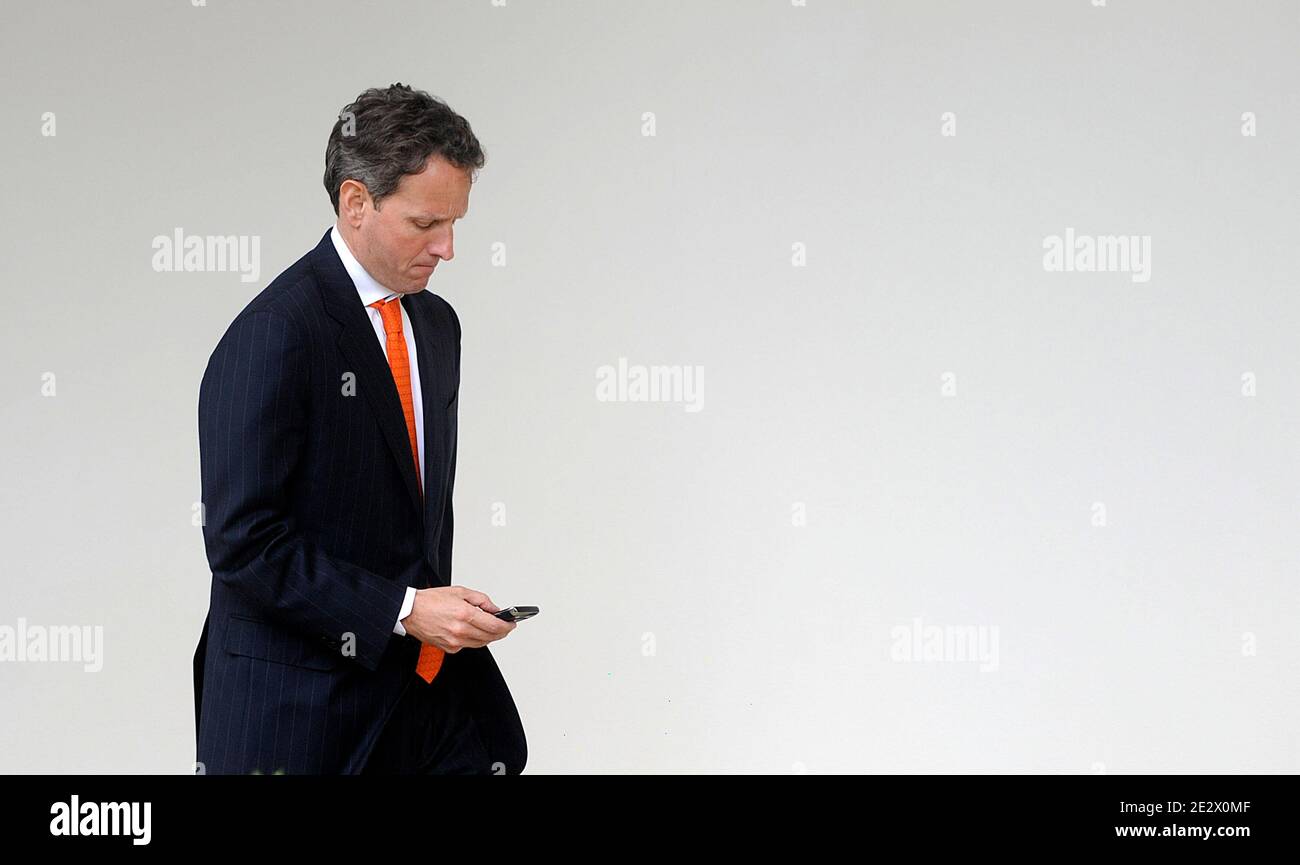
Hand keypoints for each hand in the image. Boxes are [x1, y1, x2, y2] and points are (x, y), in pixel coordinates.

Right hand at [400, 585, 516, 651]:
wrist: (410, 611)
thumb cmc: (430, 600)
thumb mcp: (460, 592)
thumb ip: (481, 600)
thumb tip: (495, 610)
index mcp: (465, 614)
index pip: (495, 626)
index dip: (507, 626)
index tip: (512, 623)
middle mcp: (460, 630)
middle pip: (490, 637)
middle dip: (502, 632)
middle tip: (506, 626)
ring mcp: (454, 641)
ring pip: (481, 643)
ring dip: (490, 637)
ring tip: (493, 629)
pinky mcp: (449, 648)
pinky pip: (468, 646)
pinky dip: (475, 640)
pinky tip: (474, 632)